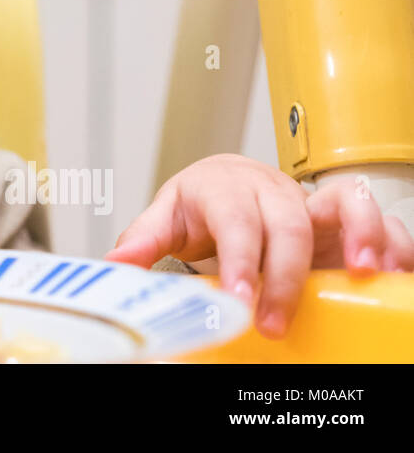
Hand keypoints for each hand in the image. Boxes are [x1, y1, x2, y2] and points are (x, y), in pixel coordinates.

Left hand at [103, 154, 413, 337]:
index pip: (235, 219)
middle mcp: (270, 188)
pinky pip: (373, 218)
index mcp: (224, 186)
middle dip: (283, 275)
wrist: (229, 182)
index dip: (240, 256)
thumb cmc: (201, 201)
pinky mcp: (338, 218)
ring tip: (362, 274)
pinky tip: (388, 271)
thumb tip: (117, 261)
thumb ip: (145, 239)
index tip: (239, 295)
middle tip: (272, 321)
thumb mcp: (167, 216)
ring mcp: (308, 200)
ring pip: (343, 202)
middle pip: (286, 223)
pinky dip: (388, 240)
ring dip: (357, 236)